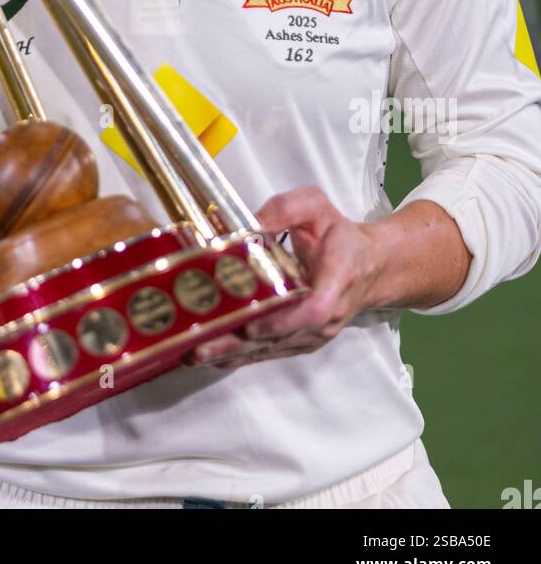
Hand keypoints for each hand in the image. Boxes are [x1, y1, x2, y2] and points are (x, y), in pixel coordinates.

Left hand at [186, 185, 381, 371]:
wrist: (367, 265)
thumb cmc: (339, 235)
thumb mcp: (317, 207)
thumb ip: (286, 208)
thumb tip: (251, 222)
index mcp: (337, 278)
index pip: (314, 310)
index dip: (281, 321)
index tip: (250, 325)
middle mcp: (327, 315)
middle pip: (282, 337)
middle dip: (240, 343)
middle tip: (202, 344)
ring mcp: (314, 333)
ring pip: (272, 349)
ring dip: (234, 354)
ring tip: (195, 353)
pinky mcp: (301, 341)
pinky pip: (270, 352)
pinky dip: (240, 356)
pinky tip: (211, 356)